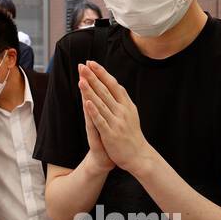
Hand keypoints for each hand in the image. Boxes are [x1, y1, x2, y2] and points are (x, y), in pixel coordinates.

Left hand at [79, 61, 152, 175]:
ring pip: (101, 103)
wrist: (139, 156)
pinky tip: (86, 102)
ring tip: (81, 79)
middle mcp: (122, 111)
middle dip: (93, 77)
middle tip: (83, 65)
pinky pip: (100, 120)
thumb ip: (121, 100)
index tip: (91, 63)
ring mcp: (116, 122)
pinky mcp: (111, 134)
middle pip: (106, 91)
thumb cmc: (132, 135)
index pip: (113, 84)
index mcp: (127, 105)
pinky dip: (94, 111)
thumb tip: (115, 85)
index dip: (102, 73)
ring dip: (91, 91)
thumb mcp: (130, 113)